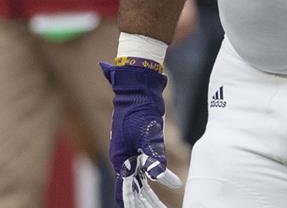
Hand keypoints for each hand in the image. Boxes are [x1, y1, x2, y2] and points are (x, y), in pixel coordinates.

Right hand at [100, 58, 180, 206]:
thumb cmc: (138, 110)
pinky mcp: (142, 142)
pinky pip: (148, 162)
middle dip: (143, 199)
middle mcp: (124, 157)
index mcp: (120, 158)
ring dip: (149, 187)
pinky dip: (156, 172)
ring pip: (140, 175)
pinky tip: (166, 178)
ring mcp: (133, 150)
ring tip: (158, 201)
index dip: (131, 201)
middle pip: (132, 184)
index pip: (124, 187)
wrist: (138, 89)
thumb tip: (157, 175)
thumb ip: (152, 155)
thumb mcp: (146, 134)